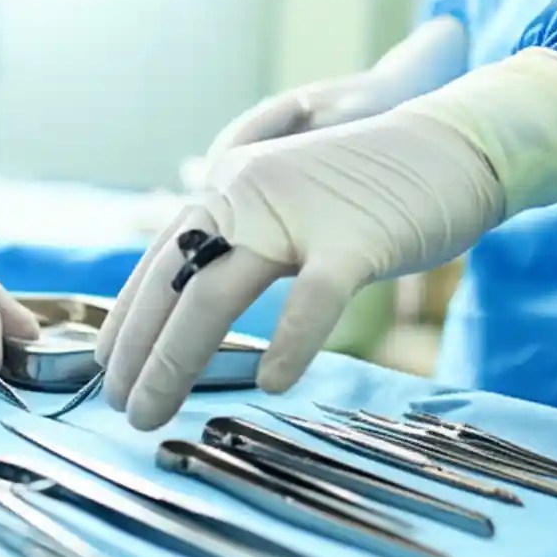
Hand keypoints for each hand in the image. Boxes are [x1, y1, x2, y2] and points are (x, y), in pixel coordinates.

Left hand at [96, 47, 556, 429]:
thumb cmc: (367, 194)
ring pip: (216, 293)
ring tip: (151, 411)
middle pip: (173, 285)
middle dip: (137, 354)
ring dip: (175, 361)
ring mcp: (298, 214)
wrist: (452, 145)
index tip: (105, 371)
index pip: (158, 266)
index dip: (125, 322)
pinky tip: (271, 383)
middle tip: (118, 408)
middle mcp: (247, 196)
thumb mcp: (285, 209)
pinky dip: (290, 342)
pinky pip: (314, 298)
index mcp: (227, 192)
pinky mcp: (355, 238)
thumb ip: (240, 245)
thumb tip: (192, 308)